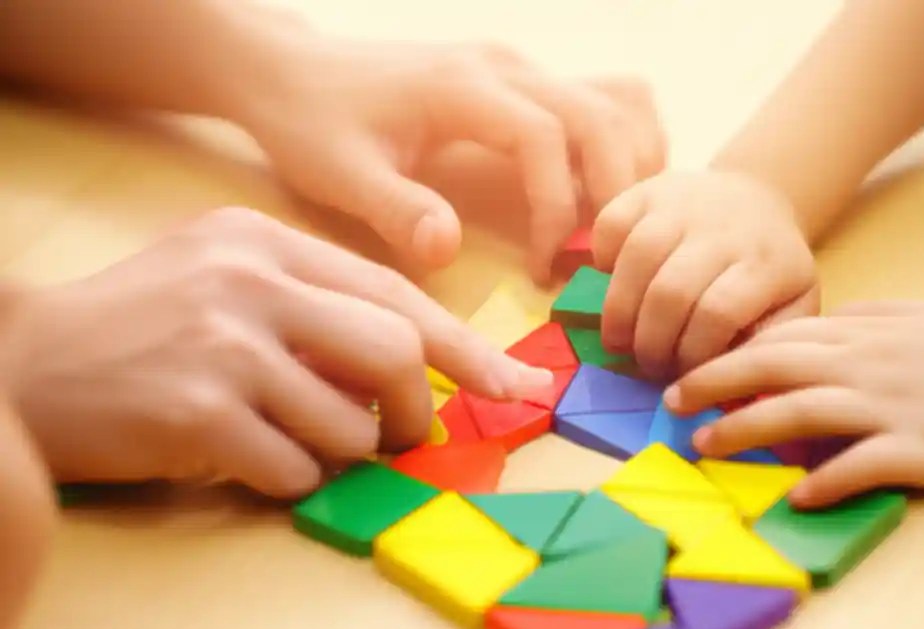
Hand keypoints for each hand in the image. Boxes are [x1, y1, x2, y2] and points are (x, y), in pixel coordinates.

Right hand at [3, 208, 549, 497]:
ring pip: (351, 424)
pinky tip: (247, 460)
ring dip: (341, 453)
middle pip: (397, 351)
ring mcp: (226, 347)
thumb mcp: (225, 275)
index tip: (517, 387)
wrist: (24, 362)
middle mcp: (253, 283)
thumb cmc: (139, 324)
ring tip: (291, 441)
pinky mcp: (199, 413)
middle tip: (399, 435)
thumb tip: (418, 365)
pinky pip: (296, 469)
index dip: (469, 349)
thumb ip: (314, 303)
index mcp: (267, 243)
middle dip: (413, 409)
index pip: (398, 295)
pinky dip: (290, 479)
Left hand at [243, 38, 664, 283]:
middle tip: (598, 260)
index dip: (557, 205)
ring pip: (615, 102)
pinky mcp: (523, 79)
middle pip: (601, 115)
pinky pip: (601, 101)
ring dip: (631, 166)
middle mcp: (505, 67)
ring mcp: (520, 67)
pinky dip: (621, 148)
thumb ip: (397, 211)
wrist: (292, 68)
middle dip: (617, 192)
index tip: (543, 266)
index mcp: (462, 88)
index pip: (545, 137)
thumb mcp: (339, 174)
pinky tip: (602, 199)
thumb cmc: (311, 123)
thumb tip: (449, 251)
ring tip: (610, 232)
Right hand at [593, 171, 818, 378]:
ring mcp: (682, 203)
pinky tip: (614, 286)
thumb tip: (730, 384)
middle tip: (649, 368)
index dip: (692, 354)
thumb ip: (767, 344)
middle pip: (671, 292)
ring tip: (620, 344)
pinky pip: (610, 225)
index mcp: (766, 263)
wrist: (757, 198)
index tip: (686, 377)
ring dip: (619, 314)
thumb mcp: (792, 306)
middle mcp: (723, 228)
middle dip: (652, 343)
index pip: (718, 313)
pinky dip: (602, 261)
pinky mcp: (646, 190)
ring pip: (636, 259)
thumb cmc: (770, 268)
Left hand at [664, 302, 923, 506]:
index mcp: (869, 335)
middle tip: (671, 401)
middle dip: (716, 382)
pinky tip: (796, 496)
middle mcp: (872, 366)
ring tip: (708, 446)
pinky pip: (866, 465)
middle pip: (777, 367)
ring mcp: (896, 408)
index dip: (730, 353)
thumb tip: (819, 327)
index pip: (783, 337)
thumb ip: (868, 320)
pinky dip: (828, 479)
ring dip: (750, 429)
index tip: (689, 368)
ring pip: (806, 411)